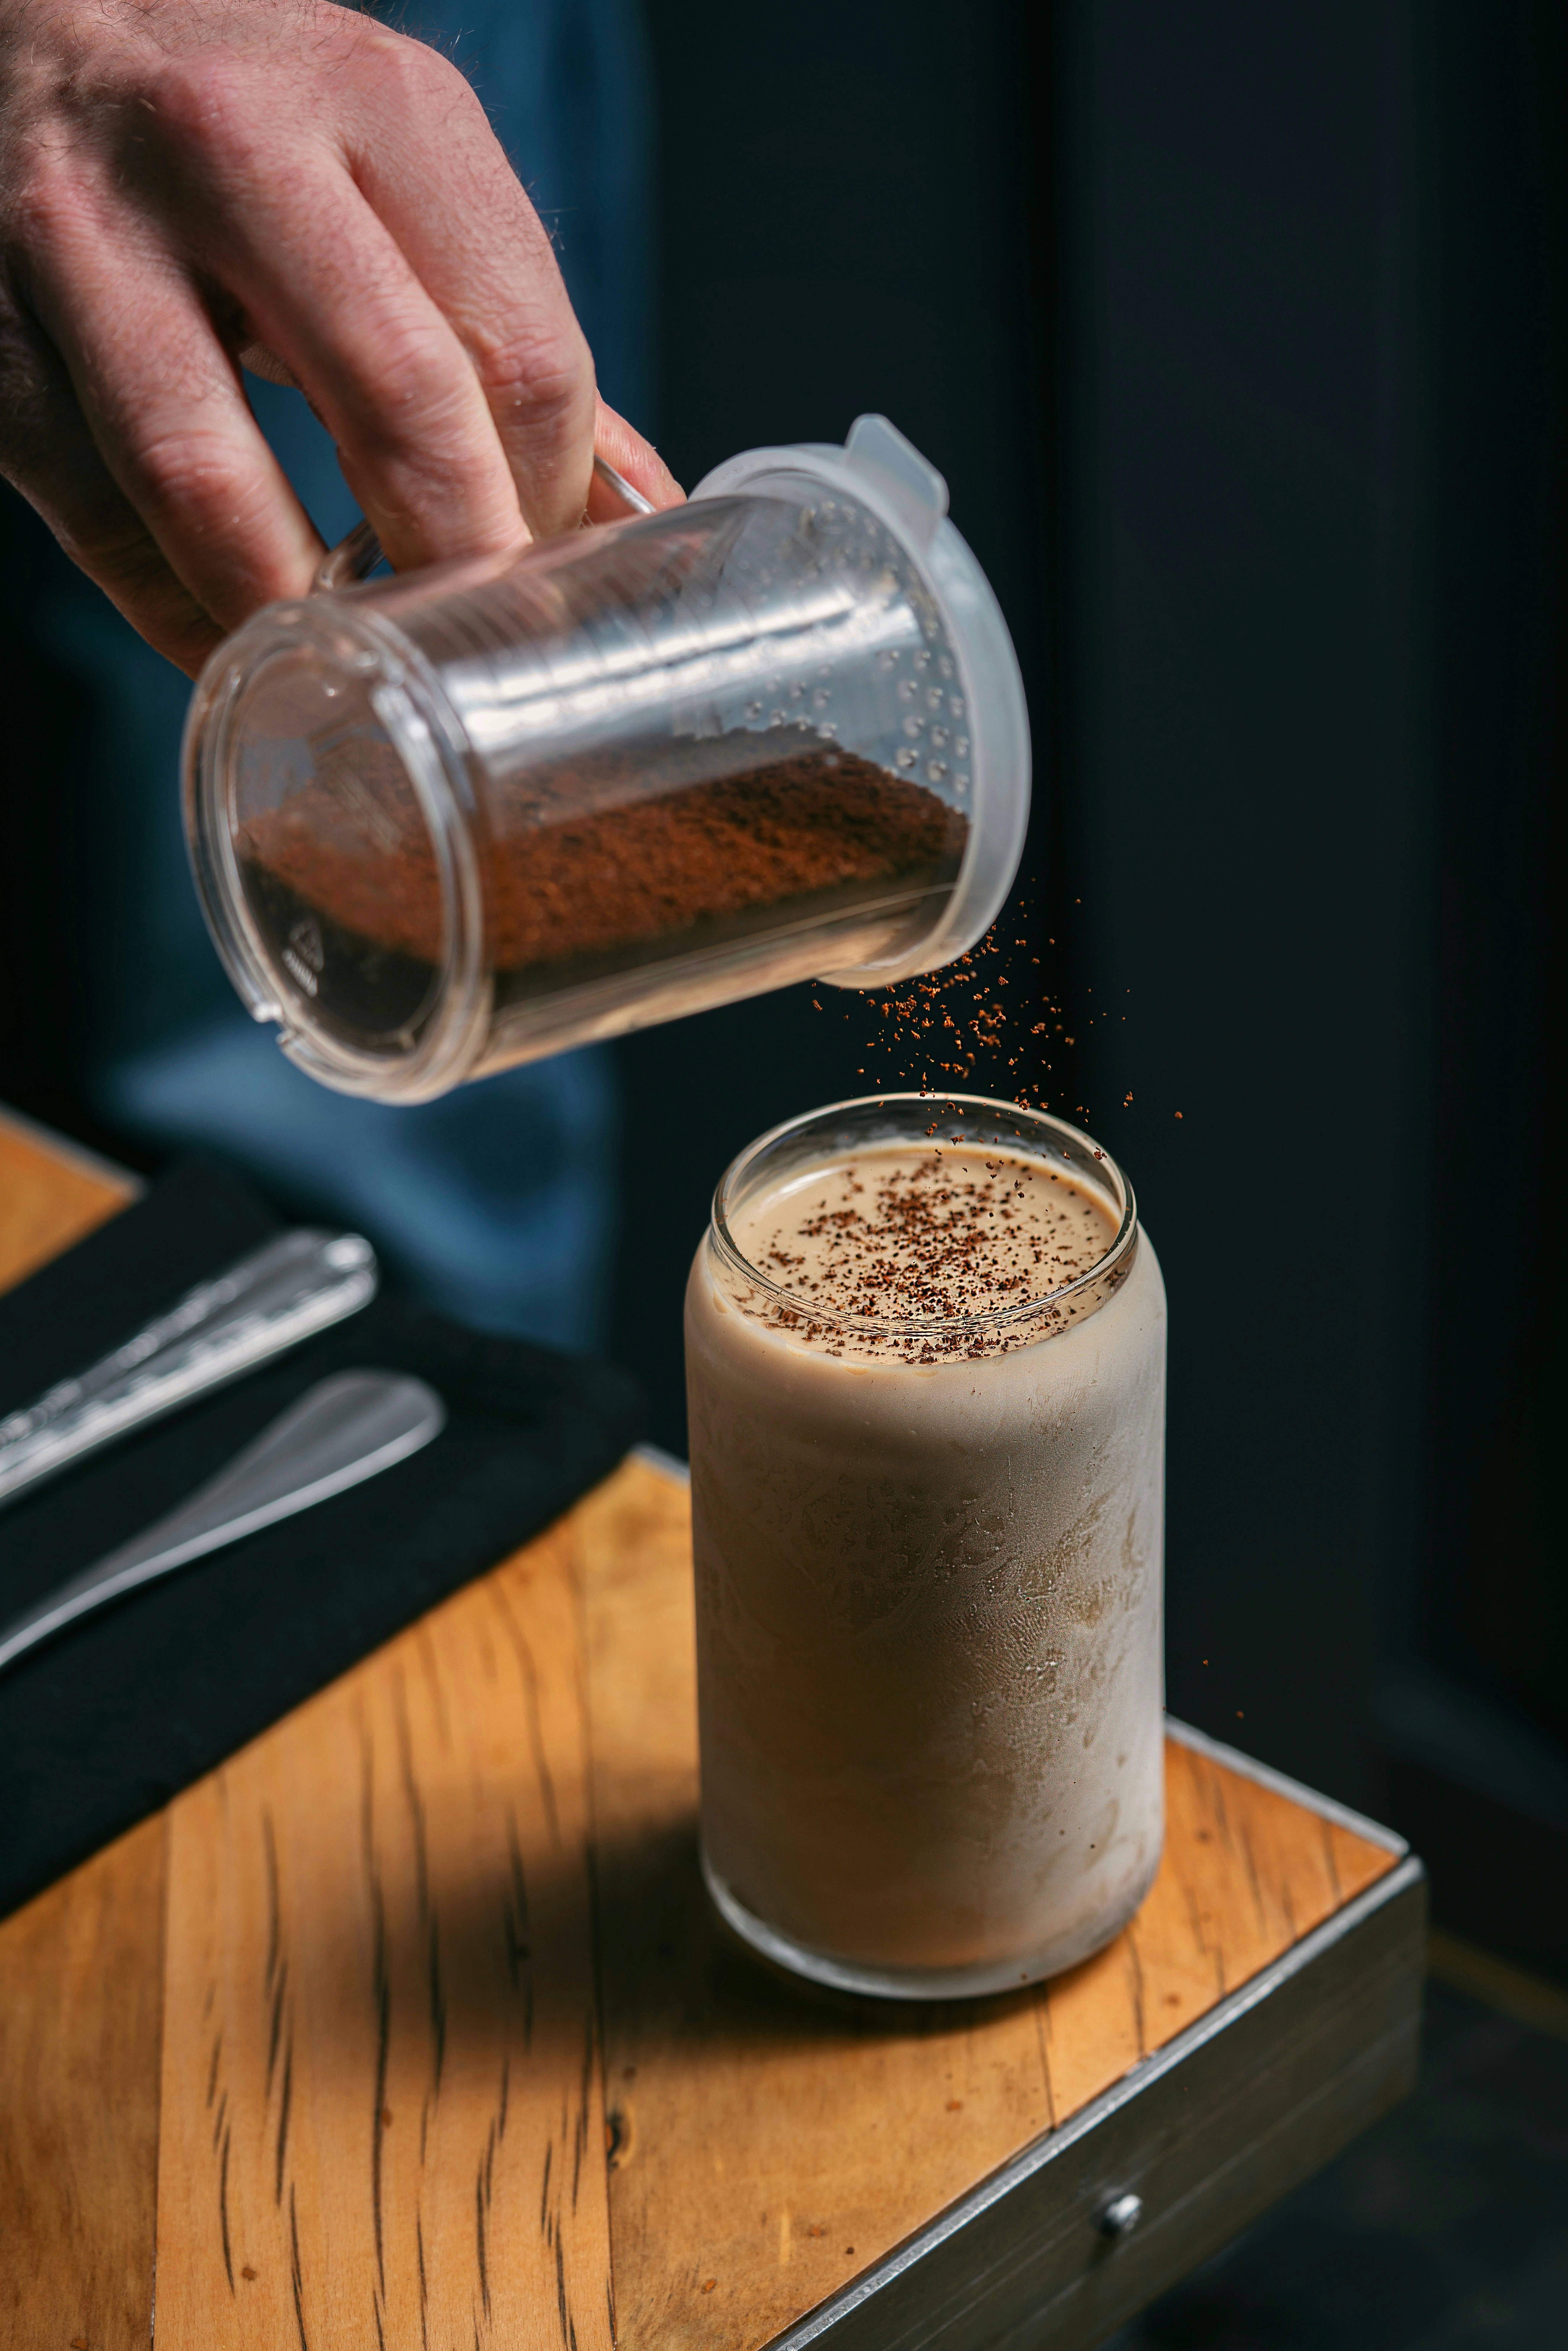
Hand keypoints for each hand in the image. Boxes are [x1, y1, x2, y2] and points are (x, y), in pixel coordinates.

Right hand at [0, 0, 681, 674]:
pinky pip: (101, 517)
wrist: (32, 14)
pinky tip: (239, 653)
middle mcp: (232, 143)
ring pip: (213, 482)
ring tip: (355, 675)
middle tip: (476, 651)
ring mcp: (87, 230)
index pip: (520, 353)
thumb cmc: (243, 117)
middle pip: (396, 406)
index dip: (553, 503)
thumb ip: (508, 336)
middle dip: (453, 564)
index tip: (547, 580)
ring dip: (297, 611)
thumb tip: (627, 516)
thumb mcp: (394, 170)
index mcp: (377, 103)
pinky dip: (179, 613)